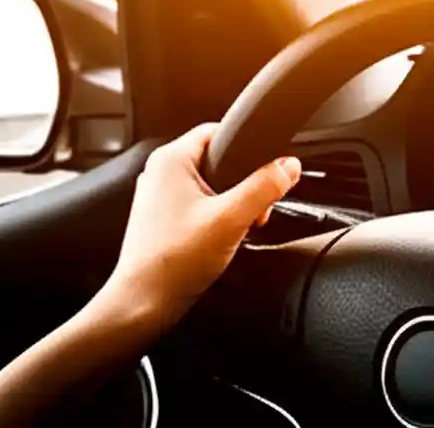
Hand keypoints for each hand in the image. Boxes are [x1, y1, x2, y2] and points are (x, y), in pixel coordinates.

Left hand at [95, 124, 300, 327]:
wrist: (144, 302)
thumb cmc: (174, 262)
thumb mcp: (232, 219)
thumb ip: (265, 188)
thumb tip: (289, 166)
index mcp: (171, 160)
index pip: (219, 130)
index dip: (248, 149)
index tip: (266, 172)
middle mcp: (159, 172)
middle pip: (219, 159)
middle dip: (244, 184)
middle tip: (253, 210)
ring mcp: (158, 196)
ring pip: (211, 184)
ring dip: (232, 203)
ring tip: (235, 228)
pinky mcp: (161, 218)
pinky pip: (199, 204)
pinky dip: (216, 217)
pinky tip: (221, 238)